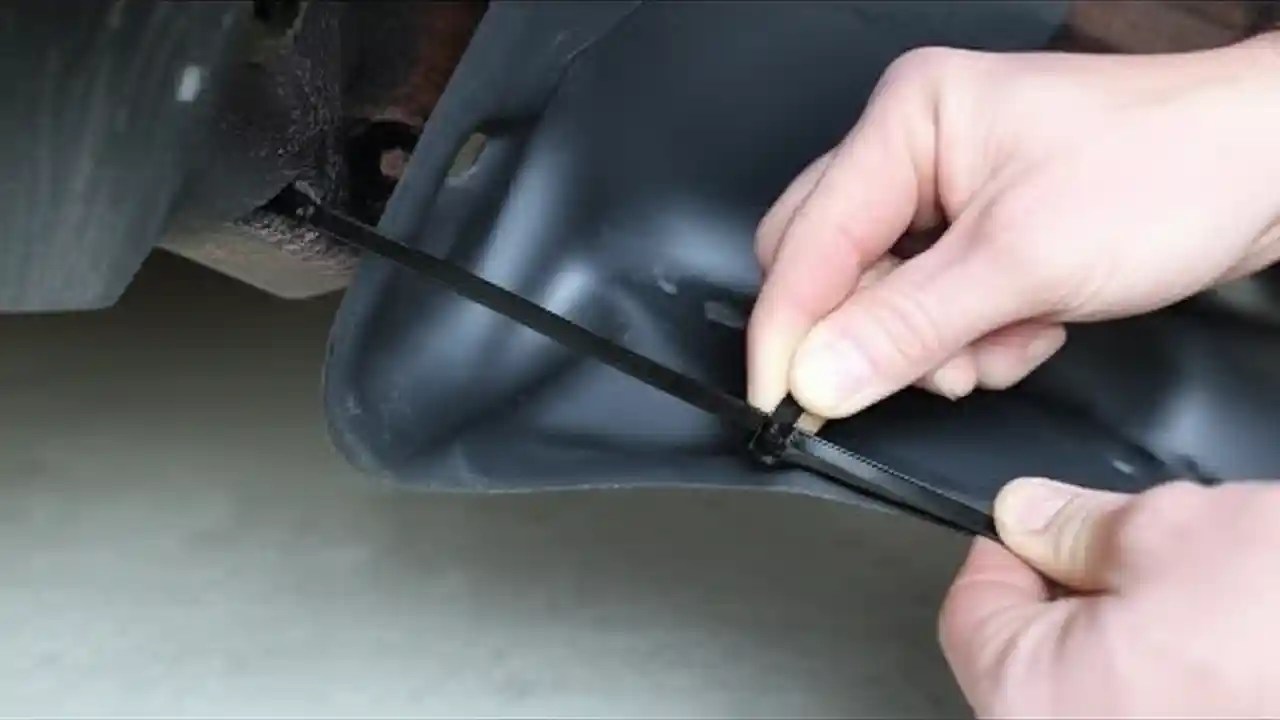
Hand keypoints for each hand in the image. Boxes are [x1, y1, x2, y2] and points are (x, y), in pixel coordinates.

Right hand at [748, 34, 1279, 416]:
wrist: (1267, 168)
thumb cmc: (1170, 170)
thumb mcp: (1025, 260)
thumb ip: (906, 326)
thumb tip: (816, 378)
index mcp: (907, 121)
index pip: (807, 242)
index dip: (788, 331)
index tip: (778, 403)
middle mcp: (913, 148)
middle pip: (829, 268)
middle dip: (874, 334)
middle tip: (926, 369)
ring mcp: (944, 190)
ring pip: (878, 299)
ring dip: (934, 344)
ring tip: (1008, 337)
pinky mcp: (975, 230)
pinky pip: (926, 308)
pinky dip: (969, 339)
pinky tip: (1027, 324)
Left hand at [940, 478, 1279, 716]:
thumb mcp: (1170, 535)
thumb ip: (1076, 524)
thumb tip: (1030, 514)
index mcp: (1031, 699)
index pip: (972, 609)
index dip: (1007, 548)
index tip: (1039, 520)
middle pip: (1037, 650)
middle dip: (1082, 589)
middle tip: (1136, 550)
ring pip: (1103, 681)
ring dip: (1140, 632)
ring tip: (1204, 599)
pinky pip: (1158, 704)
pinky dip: (1181, 672)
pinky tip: (1229, 641)